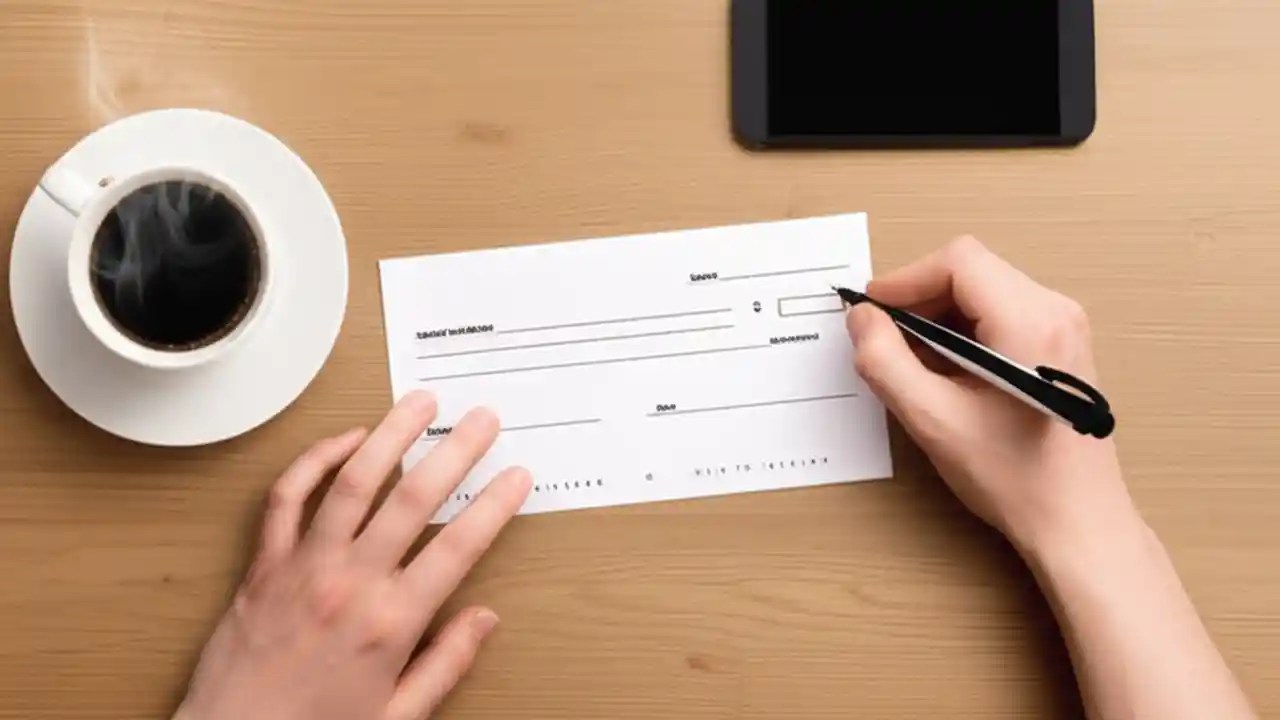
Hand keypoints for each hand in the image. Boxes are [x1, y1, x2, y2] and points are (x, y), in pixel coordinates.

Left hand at [174, 392, 531, 719]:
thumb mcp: (397, 717)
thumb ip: (445, 665)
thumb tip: (484, 619)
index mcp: (390, 624)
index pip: (458, 547)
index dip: (493, 505)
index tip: (516, 476)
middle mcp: (350, 584)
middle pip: (413, 499)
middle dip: (455, 451)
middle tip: (481, 418)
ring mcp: (304, 566)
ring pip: (353, 482)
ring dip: (390, 436)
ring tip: (418, 404)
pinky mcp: (264, 563)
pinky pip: (287, 497)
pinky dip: (315, 461)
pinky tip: (344, 441)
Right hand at [846, 237, 1135, 552]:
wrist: (1077, 522)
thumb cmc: (1017, 478)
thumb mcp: (933, 420)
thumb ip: (885, 361)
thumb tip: (862, 319)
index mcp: (1030, 322)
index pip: (958, 261)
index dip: (904, 280)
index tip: (872, 312)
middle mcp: (1056, 312)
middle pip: (971, 271)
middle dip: (919, 299)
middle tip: (884, 339)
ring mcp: (1064, 328)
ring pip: (984, 291)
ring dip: (939, 317)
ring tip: (913, 364)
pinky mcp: (1060, 347)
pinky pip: (1002, 314)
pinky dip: (963, 332)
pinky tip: (945, 374)